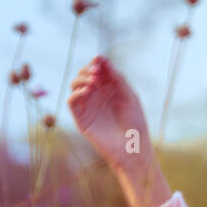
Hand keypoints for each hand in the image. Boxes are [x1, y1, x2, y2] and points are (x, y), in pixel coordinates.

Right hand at [67, 55, 170, 206]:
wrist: (132, 149)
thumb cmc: (135, 124)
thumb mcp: (129, 96)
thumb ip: (116, 77)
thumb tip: (100, 58)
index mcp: (110, 89)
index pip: (98, 70)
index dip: (97, 62)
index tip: (99, 60)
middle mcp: (97, 96)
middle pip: (84, 74)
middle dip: (88, 69)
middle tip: (96, 73)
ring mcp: (88, 107)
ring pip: (75, 85)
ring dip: (81, 78)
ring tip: (93, 82)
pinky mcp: (81, 118)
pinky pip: (71, 100)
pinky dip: (77, 92)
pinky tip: (88, 91)